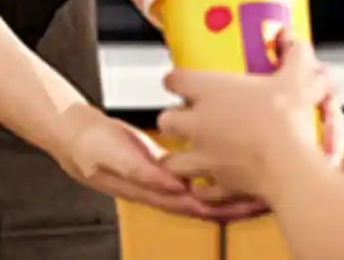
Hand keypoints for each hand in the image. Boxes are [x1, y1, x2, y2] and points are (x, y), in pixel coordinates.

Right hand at [53, 105, 264, 221]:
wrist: (75, 135)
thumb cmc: (90, 147)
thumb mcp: (114, 156)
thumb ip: (143, 170)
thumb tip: (173, 183)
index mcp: (153, 190)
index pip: (197, 206)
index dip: (225, 208)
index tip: (249, 205)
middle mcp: (162, 190)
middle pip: (209, 205)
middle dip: (239, 205)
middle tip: (268, 199)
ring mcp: (165, 181)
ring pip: (206, 192)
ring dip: (232, 191)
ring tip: (259, 186)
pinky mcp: (165, 168)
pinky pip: (196, 176)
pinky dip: (216, 174)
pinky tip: (232, 165)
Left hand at [157, 30, 340, 199]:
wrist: (289, 167)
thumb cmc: (287, 120)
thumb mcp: (296, 79)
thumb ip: (293, 55)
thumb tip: (292, 38)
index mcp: (210, 92)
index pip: (174, 80)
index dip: (176, 80)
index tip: (181, 81)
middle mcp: (198, 123)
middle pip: (165, 119)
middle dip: (173, 120)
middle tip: (187, 119)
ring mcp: (203, 156)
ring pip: (171, 159)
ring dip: (178, 158)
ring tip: (190, 156)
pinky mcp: (215, 182)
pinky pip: (199, 188)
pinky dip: (203, 187)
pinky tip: (211, 183)